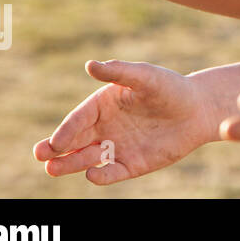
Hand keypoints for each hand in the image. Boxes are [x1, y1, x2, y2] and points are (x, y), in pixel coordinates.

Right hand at [34, 60, 217, 183]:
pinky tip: (94, 174)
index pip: (79, 119)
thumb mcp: (145, 76)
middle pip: (75, 141)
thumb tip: (90, 64)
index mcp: (102, 105)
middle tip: (40, 155)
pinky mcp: (131, 165)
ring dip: (72, 163)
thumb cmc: (170, 87)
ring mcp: (116, 147)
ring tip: (54, 169)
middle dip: (56, 149)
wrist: (198, 109)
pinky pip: (112, 173)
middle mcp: (104, 128)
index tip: (56, 140)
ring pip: (87, 159)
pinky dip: (102, 175)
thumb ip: (119, 71)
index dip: (66, 130)